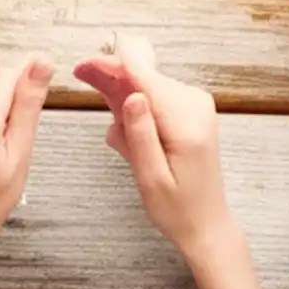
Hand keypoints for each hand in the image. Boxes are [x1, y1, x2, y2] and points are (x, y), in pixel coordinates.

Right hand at [75, 36, 235, 257]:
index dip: (112, 66)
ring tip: (116, 132)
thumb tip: (133, 94)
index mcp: (187, 125)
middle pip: (144, 77)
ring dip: (122, 96)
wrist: (206, 223)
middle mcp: (196, 107)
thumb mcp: (151, 178)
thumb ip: (141, 134)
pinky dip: (135, 108)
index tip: (85, 64)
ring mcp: (196, 106)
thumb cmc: (178, 209)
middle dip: (112, 79)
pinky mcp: (190, 110)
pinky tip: (127, 129)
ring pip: (147, 85)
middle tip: (82, 75)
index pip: (146, 80)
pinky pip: (155, 97)